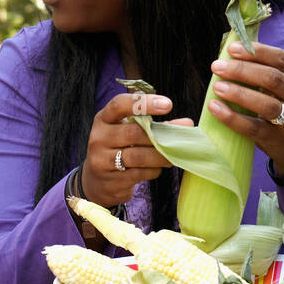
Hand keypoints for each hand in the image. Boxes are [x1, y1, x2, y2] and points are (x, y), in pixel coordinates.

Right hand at [79, 92, 192, 206]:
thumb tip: (186, 124)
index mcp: (103, 119)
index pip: (119, 105)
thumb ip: (151, 126)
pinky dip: (154, 170)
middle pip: (133, 133)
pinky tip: (157, 168)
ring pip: (138, 156)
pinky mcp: (111, 180)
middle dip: (159, 136)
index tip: (168, 105)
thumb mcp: (125, 131)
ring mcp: (102, 160)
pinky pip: (139, 173)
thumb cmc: (118, 149)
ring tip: (173, 155)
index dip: (143, 103)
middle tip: (180, 137)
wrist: (97, 180)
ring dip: (161, 156)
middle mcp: (99, 138)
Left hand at [208, 41, 283, 177]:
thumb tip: (233, 51)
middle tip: (217, 66)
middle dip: (242, 70)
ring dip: (238, 93)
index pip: (283, 59)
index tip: (232, 49)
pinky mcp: (277, 139)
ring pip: (265, 104)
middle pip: (273, 79)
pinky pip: (252, 127)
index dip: (257, 52)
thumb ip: (270, 70)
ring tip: (217, 87)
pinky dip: (231, 117)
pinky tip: (215, 107)